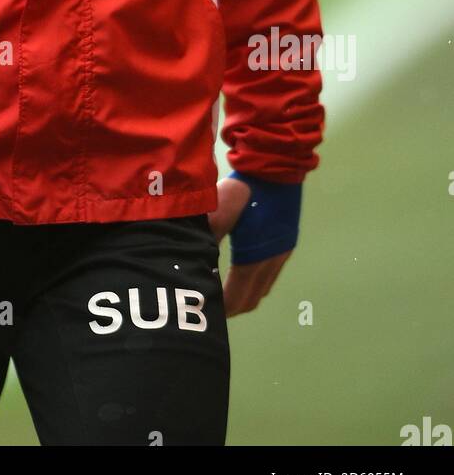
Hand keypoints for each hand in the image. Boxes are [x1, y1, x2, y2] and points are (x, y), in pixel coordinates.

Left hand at [207, 174, 291, 316]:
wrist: (276, 163)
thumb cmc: (244, 185)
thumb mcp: (218, 211)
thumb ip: (206, 237)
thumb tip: (190, 262)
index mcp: (255, 257)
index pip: (237, 296)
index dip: (220, 307)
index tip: (203, 311)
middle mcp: (272, 259)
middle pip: (252, 298)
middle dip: (232, 307)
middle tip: (210, 309)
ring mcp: (281, 250)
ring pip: (262, 287)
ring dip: (244, 295)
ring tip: (222, 296)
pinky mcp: (284, 241)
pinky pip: (269, 273)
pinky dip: (254, 282)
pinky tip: (240, 275)